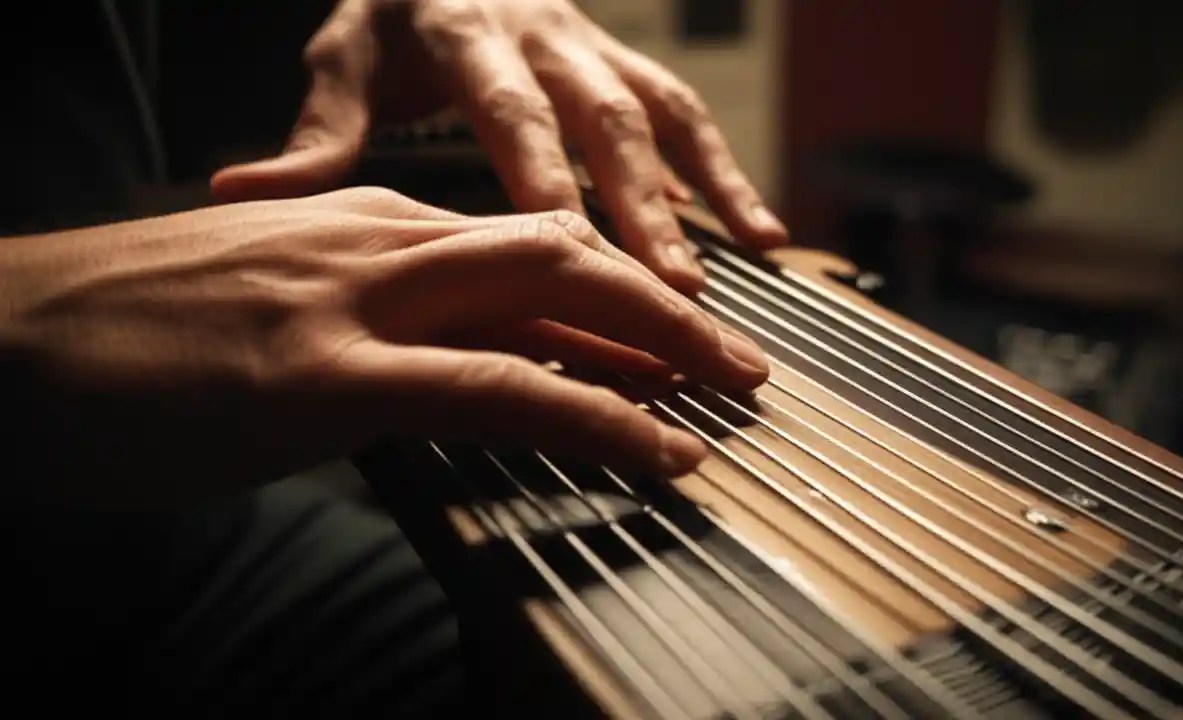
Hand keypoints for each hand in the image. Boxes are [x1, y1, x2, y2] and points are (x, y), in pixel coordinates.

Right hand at [0, 188, 768, 508]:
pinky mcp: (326, 375)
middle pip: (564, 253)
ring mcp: (356, 301)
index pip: (525, 249)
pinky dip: (595, 416)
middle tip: (741, 358)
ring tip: (730, 393)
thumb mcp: (276, 305)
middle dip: (668, 304)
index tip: (675, 336)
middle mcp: (379, 242)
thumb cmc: (133, 334)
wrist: (5, 339)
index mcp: (368, 225)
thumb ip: (373, 323)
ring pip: (550, 303)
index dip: (615, 292)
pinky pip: (500, 389)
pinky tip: (654, 447)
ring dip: (660, 348)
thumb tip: (447, 370)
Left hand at [210, 0, 787, 293]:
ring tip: (741, 261)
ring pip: (660, 115)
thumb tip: (238, 193)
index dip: (545, 179)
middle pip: (604, 120)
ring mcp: (595, 48)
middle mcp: (545, 35)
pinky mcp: (625, 62)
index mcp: (468, 34)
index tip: (572, 252)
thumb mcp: (345, 55)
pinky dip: (724, 173)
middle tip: (673, 289)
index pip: (510, 112)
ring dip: (702, 191)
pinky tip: (758, 230)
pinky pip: (688, 114)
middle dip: (642, 205)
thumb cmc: (396, 12)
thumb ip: (315, 131)